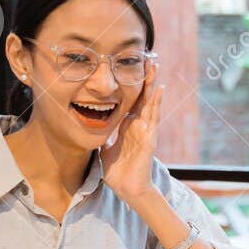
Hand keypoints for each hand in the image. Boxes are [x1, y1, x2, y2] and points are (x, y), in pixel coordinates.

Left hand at [100, 68, 162, 200]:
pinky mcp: (149, 137)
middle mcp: (138, 126)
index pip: (130, 101)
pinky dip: (156, 103)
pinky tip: (159, 89)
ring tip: (154, 66)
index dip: (131, 86)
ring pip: (150, 102)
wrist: (127, 189)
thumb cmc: (117, 172)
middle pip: (142, 97)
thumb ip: (101, 136)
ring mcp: (145, 131)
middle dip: (144, 79)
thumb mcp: (104, 148)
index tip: (130, 69)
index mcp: (127, 127)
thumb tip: (90, 126)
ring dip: (152, 84)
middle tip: (146, 59)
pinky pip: (153, 117)